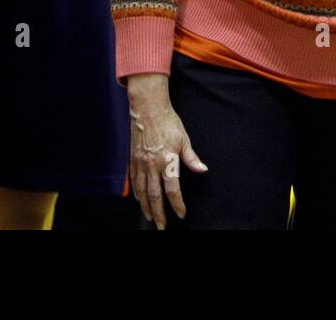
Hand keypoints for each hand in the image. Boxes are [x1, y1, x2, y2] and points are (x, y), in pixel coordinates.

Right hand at [126, 73, 206, 228]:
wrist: (147, 109)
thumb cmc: (168, 122)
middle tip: (162, 226)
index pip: (172, 189)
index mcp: (167, 160)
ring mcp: (141, 163)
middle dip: (159, 213)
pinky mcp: (133, 159)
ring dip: (146, 206)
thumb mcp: (184, 139)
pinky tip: (140, 199)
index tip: (181, 214)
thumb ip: (191, 158)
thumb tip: (203, 170)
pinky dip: (137, 193)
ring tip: (151, 217)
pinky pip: (134, 180)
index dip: (177, 204)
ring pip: (142, 191)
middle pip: (155, 195)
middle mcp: (152, 164)